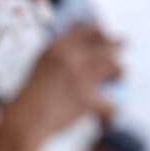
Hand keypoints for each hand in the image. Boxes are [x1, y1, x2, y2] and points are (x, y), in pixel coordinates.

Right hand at [7, 23, 122, 142]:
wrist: (24, 121)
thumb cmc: (31, 97)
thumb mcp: (41, 68)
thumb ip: (61, 57)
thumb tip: (89, 53)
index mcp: (55, 47)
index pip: (83, 29)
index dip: (97, 29)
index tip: (103, 31)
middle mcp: (68, 57)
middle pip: (104, 44)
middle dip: (116, 44)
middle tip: (124, 42)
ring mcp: (79, 77)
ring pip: (113, 66)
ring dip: (120, 72)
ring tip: (119, 76)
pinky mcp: (87, 99)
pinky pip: (110, 104)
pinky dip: (109, 115)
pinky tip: (104, 122)